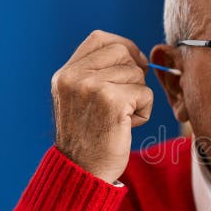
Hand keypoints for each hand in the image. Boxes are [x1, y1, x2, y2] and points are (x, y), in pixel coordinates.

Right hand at [51, 30, 152, 183]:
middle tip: (129, 98)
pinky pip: (145, 93)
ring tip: (121, 117)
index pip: (99, 38)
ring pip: (136, 73)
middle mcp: (74, 76)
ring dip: (138, 96)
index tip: (134, 64)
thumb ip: (95, 74)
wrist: (83, 171)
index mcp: (65, 74)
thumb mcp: (80, 99)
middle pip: (123, 52)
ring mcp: (91, 86)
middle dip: (134, 73)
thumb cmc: (89, 138)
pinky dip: (143, 111)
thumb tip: (131, 53)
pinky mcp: (111, 100)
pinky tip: (126, 126)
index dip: (123, 46)